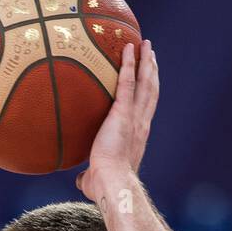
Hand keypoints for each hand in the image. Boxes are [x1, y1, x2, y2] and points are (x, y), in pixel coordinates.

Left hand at [76, 39, 158, 202]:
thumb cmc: (103, 185)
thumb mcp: (95, 178)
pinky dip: (129, 63)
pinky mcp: (123, 111)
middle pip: (150, 91)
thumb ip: (89, 175)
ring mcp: (134, 116)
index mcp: (137, 135)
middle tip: (151, 55)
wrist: (111, 181)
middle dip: (152, 71)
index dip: (148, 94)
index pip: (145, 110)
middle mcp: (141, 122)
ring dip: (146, 62)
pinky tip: (128, 47)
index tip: (149, 83)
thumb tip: (79, 180)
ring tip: (146, 45)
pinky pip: (127, 81)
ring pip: (145, 82)